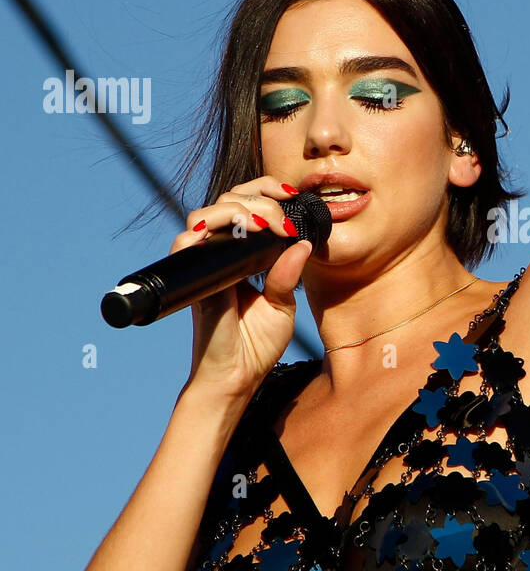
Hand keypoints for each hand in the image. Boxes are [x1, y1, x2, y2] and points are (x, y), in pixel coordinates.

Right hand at [171, 175, 312, 398]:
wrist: (236, 377)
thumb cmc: (256, 345)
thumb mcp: (281, 305)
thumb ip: (287, 275)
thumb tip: (302, 243)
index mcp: (240, 257)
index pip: (245, 207)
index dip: (265, 192)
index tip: (291, 196)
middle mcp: (218, 256)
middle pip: (226, 201)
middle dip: (258, 195)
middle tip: (282, 215)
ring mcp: (203, 265)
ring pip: (205, 213)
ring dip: (238, 208)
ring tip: (266, 223)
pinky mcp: (192, 279)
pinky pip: (186, 242)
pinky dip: (209, 228)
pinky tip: (242, 231)